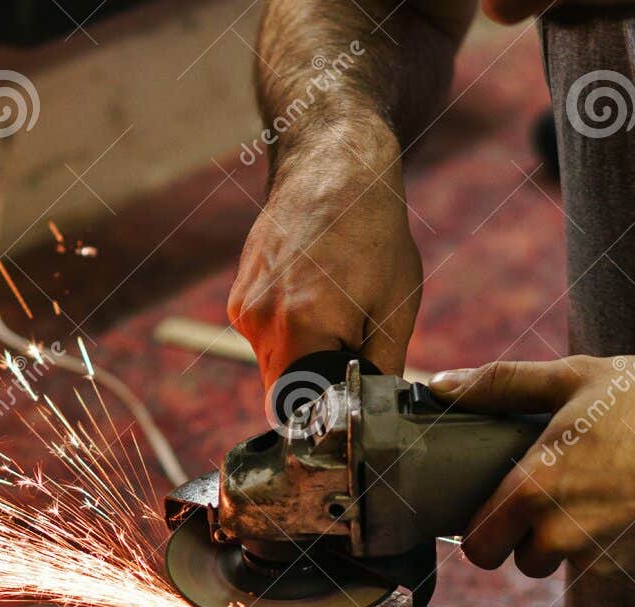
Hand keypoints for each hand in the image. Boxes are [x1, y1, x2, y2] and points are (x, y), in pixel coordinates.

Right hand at [228, 115, 422, 389]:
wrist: (334, 166)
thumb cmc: (373, 232)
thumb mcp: (396, 307)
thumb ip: (380, 370)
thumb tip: (373, 413)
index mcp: (301, 328)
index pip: (302, 408)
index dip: (328, 412)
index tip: (351, 399)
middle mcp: (260, 322)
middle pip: (285, 389)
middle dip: (318, 383)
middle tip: (352, 345)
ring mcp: (243, 309)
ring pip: (273, 365)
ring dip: (304, 356)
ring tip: (335, 308)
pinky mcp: (238, 297)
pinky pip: (264, 338)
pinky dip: (290, 332)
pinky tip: (315, 294)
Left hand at [428, 354, 634, 580]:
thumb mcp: (578, 377)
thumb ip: (503, 384)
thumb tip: (440, 384)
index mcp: (532, 490)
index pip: (478, 543)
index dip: (488, 526)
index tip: (504, 507)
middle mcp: (560, 537)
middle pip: (520, 561)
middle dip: (529, 541)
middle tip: (559, 501)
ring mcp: (602, 565)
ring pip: (570, 566)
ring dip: (580, 542)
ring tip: (614, 494)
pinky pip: (614, 570)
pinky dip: (624, 548)